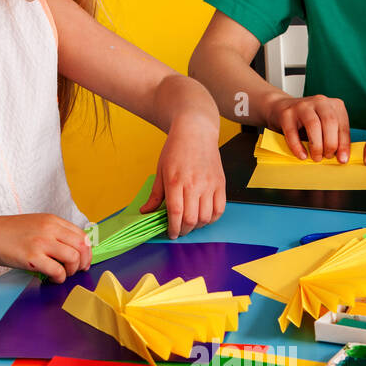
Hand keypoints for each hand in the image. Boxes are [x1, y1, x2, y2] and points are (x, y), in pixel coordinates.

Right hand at [0, 214, 91, 282]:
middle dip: (82, 263)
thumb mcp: (36, 224)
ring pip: (73, 259)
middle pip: (82, 247)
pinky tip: (51, 278)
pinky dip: (58, 278)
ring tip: (61, 274)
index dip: (87, 252)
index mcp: (52, 220)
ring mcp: (41, 242)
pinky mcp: (32, 257)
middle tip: (75, 271)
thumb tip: (73, 250)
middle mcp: (49, 229)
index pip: (82, 235)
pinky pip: (57, 271)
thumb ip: (54, 233)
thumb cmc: (9, 232)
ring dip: (71, 271)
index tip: (83, 262)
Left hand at [142, 117, 226, 238]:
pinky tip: (204, 216)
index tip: (171, 233)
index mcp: (175, 181)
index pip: (175, 213)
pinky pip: (219, 209)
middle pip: (191, 219)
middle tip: (179, 231)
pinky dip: (212, 218)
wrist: (196, 131)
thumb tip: (145, 212)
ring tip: (191, 224)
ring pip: (206, 217)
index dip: (173, 228)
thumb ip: (155, 194)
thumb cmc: (176, 149)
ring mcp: (209, 184)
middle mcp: (194, 184)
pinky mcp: (220, 183)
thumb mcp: (161, 170)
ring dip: (197, 226)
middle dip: (184, 230)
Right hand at [264, 93, 350, 162]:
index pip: (342, 124)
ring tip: (316, 157)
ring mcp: (302, 106)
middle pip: (330, 122)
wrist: (282, 108)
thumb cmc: (307, 121)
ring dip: (316, 145)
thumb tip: (342, 157)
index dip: (344, 144)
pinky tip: (302, 155)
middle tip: (327, 157)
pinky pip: (293, 132)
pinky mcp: (287, 113)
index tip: (342, 159)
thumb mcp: (325, 126)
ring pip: (313, 124)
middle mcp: (319, 102)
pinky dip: (298, 147)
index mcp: (334, 105)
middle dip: (330, 144)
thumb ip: (334, 137)